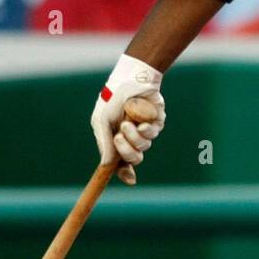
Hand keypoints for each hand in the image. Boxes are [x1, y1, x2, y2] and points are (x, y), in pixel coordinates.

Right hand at [91, 53, 164, 185]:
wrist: (129, 79)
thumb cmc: (112, 98)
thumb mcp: (102, 121)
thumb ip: (104, 143)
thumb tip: (106, 165)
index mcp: (115, 140)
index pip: (121, 163)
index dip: (125, 173)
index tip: (130, 180)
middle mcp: (131, 138)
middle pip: (134, 159)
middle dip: (126, 151)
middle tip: (118, 137)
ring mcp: (144, 130)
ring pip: (143, 147)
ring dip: (134, 137)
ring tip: (127, 123)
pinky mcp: (156, 122)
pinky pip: (152, 134)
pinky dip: (145, 129)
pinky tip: (140, 120)